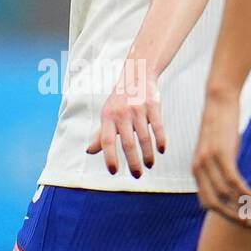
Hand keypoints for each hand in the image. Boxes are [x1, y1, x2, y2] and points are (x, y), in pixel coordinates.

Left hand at [86, 61, 166, 177]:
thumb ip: (100, 134)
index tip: (114, 172)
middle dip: (133, 163)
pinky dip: (161, 141)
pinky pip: (158, 127)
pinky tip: (161, 151)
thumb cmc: (119, 100)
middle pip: (128, 143)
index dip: (109, 157)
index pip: (106, 140)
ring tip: (149, 165)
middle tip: (137, 175)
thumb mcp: (107, 114)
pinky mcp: (153, 106)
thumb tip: (89, 151)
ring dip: (148, 155)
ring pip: (144, 138)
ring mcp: (138, 109)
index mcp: (108, 116)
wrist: (136, 75)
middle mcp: (122, 113)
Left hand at [192, 90, 250, 222]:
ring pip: (224, 194)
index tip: (241, 220)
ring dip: (243, 204)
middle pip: (212, 203)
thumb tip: (231, 191)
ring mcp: (208, 160)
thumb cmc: (221, 128)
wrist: (219, 102)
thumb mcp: (218, 153)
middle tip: (249, 222)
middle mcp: (198, 167)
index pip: (206, 202)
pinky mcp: (220, 152)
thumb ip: (220, 171)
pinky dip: (245, 193)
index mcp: (196, 170)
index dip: (224, 215)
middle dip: (231, 216)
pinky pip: (233, 180)